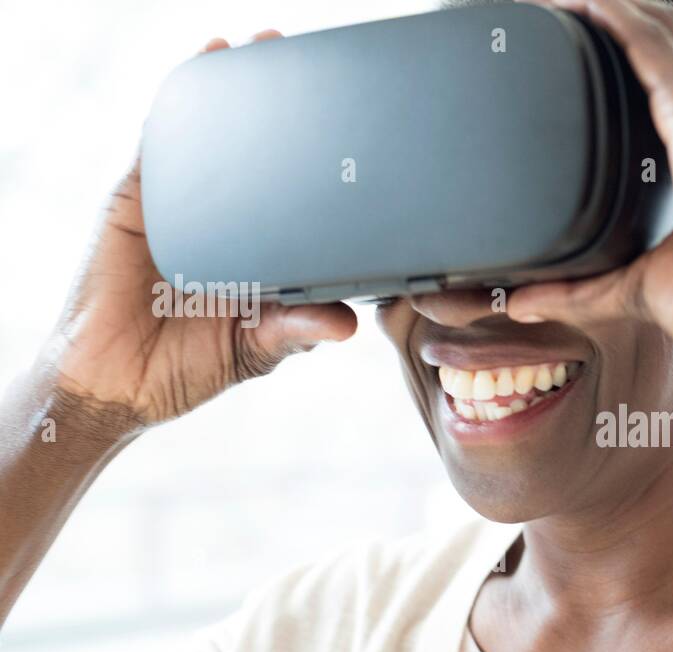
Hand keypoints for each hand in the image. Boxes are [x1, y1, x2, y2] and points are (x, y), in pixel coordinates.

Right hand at [40, 31, 355, 438]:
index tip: (357, 131)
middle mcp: (225, 224)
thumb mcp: (256, 349)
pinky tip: (207, 60)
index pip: (296, 201)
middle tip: (314, 67)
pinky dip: (182, 100)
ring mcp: (181, 206)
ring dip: (236, 90)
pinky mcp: (139, 198)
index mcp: (260, 255)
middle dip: (282, 111)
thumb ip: (297, 331)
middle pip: (256, 157)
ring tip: (265, 49)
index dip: (320, 167)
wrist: (115, 381)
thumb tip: (347, 323)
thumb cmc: (187, 367)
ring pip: (212, 139)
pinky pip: (162, 140)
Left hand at [505, 0, 672, 377]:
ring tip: (556, 2)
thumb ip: (580, 288)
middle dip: (620, 15)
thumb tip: (520, 303)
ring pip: (660, 26)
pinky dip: (609, 14)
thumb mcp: (642, 288)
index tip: (587, 47)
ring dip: (607, 5)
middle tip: (559, 13)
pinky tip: (576, 3)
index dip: (638, 51)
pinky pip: (647, 40)